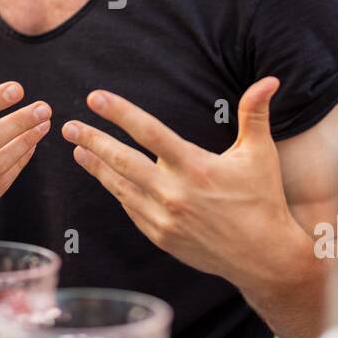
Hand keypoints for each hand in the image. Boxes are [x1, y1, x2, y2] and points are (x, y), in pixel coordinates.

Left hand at [61, 77, 294, 283]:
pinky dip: (116, 189)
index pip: (149, 132)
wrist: (263, 257)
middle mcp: (174, 193)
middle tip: (69, 126)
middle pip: (122, 160)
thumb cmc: (262, 200)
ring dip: (96, 166)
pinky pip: (130, 208)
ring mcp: (164, 217)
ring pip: (120, 186)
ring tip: (77, 148)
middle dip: (92, 140)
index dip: (120, 113)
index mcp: (195, 167)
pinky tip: (105, 175)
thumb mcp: (260, 154)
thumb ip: (255, 114)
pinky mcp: (160, 236)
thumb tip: (269, 80)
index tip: (95, 98)